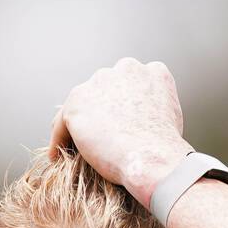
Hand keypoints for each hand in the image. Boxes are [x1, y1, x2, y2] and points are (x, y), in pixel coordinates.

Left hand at [47, 58, 193, 209]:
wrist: (153, 159)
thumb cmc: (165, 151)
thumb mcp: (170, 119)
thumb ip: (152, 109)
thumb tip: (141, 122)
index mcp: (151, 71)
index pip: (128, 85)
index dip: (121, 107)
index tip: (118, 127)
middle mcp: (125, 68)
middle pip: (102, 90)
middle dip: (99, 112)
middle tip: (95, 140)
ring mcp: (99, 83)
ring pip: (80, 105)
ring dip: (78, 125)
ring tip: (73, 149)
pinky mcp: (77, 103)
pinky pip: (62, 123)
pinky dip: (59, 139)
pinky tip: (57, 156)